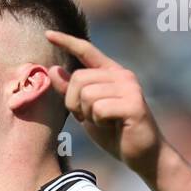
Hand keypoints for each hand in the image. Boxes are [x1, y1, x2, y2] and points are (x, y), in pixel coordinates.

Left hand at [46, 30, 164, 177]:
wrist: (143, 155)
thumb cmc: (115, 133)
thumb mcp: (87, 112)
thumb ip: (72, 92)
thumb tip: (54, 70)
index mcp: (111, 73)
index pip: (86, 50)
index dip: (66, 42)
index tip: (47, 34)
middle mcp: (122, 75)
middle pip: (78, 78)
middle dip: (74, 103)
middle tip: (87, 118)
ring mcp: (129, 88)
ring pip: (87, 95)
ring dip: (88, 115)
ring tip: (104, 122)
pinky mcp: (134, 104)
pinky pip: (99, 109)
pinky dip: (99, 122)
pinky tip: (114, 126)